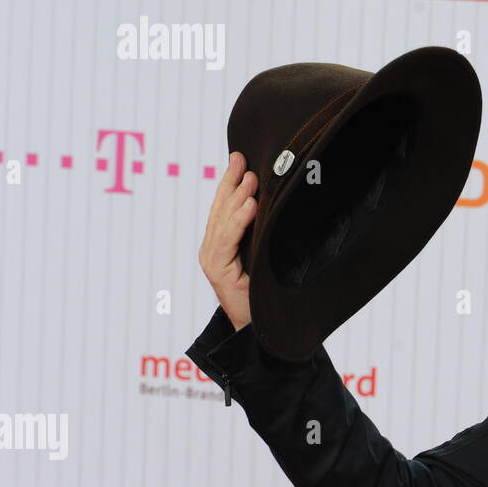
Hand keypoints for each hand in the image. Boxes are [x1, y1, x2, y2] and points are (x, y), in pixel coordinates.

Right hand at [199, 151, 257, 331]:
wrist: (261, 328)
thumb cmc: (267, 291)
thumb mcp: (265, 254)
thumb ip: (262, 232)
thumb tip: (275, 202)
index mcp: (221, 245)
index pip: (224, 207)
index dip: (230, 182)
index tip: (239, 158)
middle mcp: (212, 250)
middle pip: (220, 209)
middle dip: (231, 182)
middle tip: (241, 158)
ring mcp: (213, 262)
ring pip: (222, 223)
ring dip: (236, 197)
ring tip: (249, 178)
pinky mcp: (220, 273)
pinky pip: (227, 243)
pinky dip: (238, 223)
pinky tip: (249, 206)